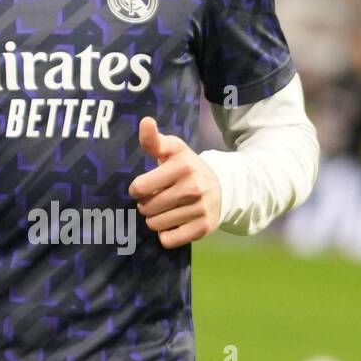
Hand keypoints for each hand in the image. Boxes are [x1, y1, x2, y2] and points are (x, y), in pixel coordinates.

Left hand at [128, 117, 220, 248]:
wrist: (223, 188)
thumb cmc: (188, 168)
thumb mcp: (173, 150)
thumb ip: (154, 140)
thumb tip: (145, 121)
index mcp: (182, 166)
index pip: (139, 188)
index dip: (137, 189)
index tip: (144, 187)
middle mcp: (192, 187)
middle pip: (146, 208)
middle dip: (146, 206)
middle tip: (157, 199)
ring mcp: (199, 209)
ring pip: (155, 225)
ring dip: (155, 220)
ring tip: (165, 211)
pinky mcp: (203, 228)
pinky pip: (169, 240)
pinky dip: (167, 235)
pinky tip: (174, 223)